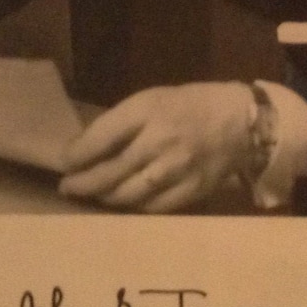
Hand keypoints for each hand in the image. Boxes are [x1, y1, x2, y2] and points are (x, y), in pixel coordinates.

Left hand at [58, 82, 251, 212]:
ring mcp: (177, 168)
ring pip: (129, 194)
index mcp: (149, 109)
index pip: (102, 136)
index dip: (77, 154)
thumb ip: (124, 122)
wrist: (242, 121)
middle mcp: (161, 140)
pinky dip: (134, 207)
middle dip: (83, 182)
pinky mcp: (192, 190)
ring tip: (92, 196)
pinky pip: (154, 207)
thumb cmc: (191, 105)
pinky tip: (123, 203)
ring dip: (104, 197)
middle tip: (67, 187)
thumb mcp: (154, 99)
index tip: (63, 163)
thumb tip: (86, 148)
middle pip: (111, 170)